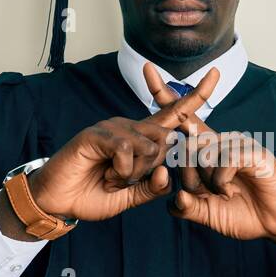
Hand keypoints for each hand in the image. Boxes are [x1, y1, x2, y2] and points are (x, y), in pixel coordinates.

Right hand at [25, 65, 221, 222]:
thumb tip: (168, 174)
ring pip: (149, 146)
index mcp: (141, 139)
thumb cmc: (92, 194)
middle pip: (166, 139)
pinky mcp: (97, 133)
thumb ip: (153, 187)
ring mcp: (112, 127)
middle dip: (153, 169)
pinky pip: (126, 149)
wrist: (58, 201)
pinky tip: (107, 176)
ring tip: (112, 179)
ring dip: (134, 174)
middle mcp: (129, 127)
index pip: (174, 115)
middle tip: (126, 182)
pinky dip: (122, 171)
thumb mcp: (131, 196)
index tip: (217, 75)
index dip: (196, 96)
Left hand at [145, 66, 275, 244]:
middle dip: (186, 178)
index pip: (182, 119)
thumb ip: (187, 207)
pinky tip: (230, 191)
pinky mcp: (253, 151)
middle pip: (184, 146)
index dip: (165, 96)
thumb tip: (174, 198)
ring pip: (202, 155)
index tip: (147, 69)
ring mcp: (237, 143)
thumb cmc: (245, 214)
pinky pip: (222, 161)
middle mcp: (220, 141)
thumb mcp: (208, 213)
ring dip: (205, 183)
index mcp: (208, 150)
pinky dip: (220, 183)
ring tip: (222, 193)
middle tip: (204, 193)